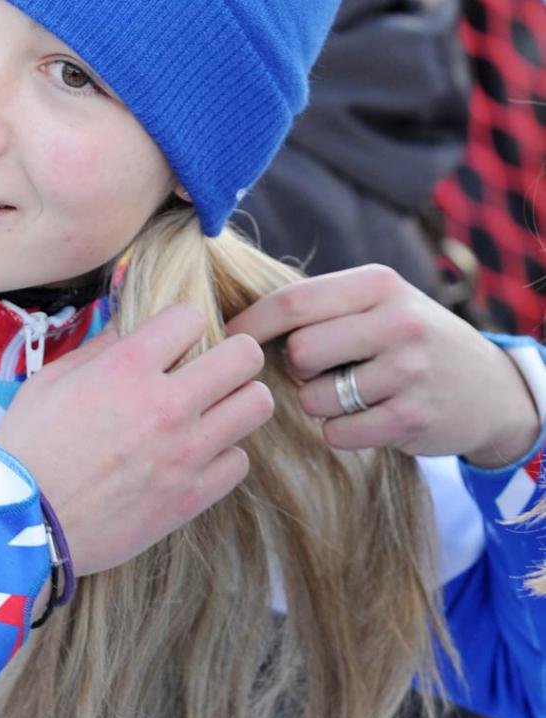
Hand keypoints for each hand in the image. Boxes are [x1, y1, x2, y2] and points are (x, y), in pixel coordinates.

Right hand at [0, 305, 272, 575]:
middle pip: (245, 356)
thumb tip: (131, 327)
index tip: (174, 340)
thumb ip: (99, 349)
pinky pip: (240, 461)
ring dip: (237, 401)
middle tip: (213, 368)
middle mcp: (166, 404)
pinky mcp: (192, 496)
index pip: (191, 316)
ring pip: (257, 405)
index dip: (182, 324)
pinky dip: (223, 456)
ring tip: (214, 410)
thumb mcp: (51, 381)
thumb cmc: (29, 448)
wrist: (24, 524)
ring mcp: (185, 453)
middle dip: (232, 354)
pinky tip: (197, 455)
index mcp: (127, 368)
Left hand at [227, 265, 539, 466]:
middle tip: (320, 370)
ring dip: (318, 403)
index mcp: (379, 284)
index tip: (228, 338)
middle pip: (298, 352)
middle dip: (295, 368)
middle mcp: (397, 322)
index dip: (251, 323)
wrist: (489, 388)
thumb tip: (234, 322)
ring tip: (350, 393)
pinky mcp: (412, 418)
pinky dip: (340, 431)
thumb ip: (322, 306)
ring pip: (314, 397)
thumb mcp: (379, 303)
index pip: (293, 301)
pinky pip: (338, 432)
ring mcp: (408, 371)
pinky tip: (367, 417)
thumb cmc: (409, 341)